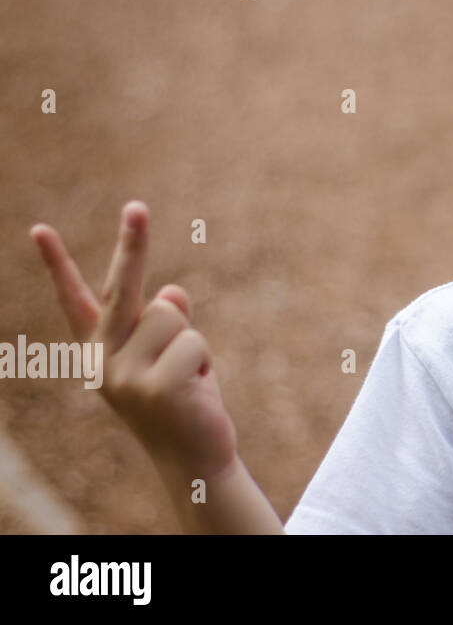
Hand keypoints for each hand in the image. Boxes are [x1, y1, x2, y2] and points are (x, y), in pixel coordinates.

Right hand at [30, 201, 237, 483]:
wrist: (193, 457)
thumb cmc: (183, 398)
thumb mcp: (173, 351)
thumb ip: (168, 317)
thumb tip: (172, 291)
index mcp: (101, 348)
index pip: (77, 298)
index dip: (58, 264)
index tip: (39, 229)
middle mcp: (103, 359)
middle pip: (122, 288)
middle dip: (131, 243)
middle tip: (136, 205)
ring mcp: (124, 375)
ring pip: (172, 313)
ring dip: (192, 341)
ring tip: (189, 376)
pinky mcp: (154, 387)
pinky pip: (193, 341)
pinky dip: (204, 361)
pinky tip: (196, 390)